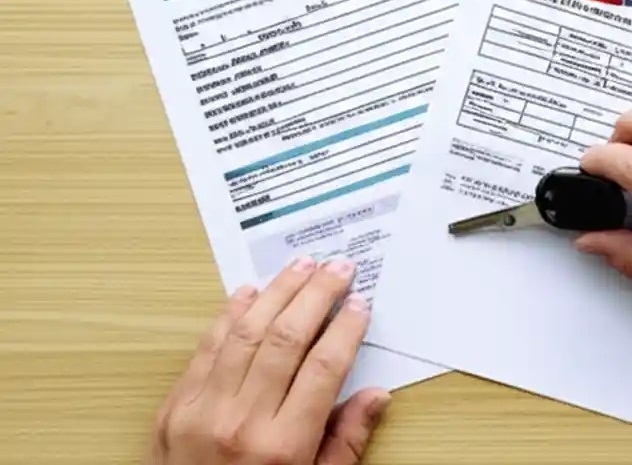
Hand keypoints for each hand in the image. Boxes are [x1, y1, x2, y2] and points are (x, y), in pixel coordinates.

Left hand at [146, 257, 389, 464]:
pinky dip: (228, 316)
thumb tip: (376, 397)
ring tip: (300, 267)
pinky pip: (205, 349)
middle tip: (338, 269)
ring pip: (245, 333)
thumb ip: (346, 443)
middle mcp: (241, 422)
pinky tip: (249, 294)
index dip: (346, 329)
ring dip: (276, 293)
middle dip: (317, 296)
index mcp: (283, 447)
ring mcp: (201, 412)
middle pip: (287, 338)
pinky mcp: (173, 409)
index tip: (360, 305)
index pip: (324, 367)